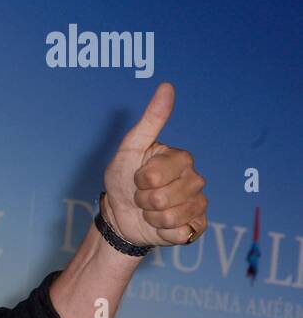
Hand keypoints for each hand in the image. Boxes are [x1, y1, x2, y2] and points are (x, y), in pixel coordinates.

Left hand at [101, 81, 207, 247]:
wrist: (120, 214)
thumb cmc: (123, 179)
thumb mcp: (130, 148)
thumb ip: (151, 120)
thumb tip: (167, 86)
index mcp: (181, 158)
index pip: (155, 175)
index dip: (140, 180)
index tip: (137, 176)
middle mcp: (195, 178)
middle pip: (163, 197)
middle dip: (143, 200)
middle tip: (141, 195)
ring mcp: (198, 202)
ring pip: (171, 216)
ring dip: (151, 216)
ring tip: (148, 209)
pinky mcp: (197, 225)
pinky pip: (180, 232)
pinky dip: (163, 231)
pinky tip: (160, 224)